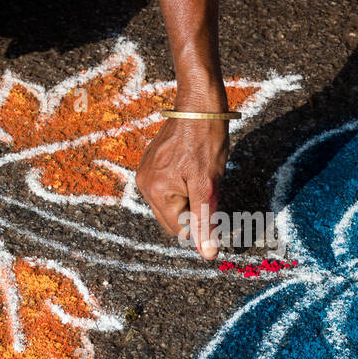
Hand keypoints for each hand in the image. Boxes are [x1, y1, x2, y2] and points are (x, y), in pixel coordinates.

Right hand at [135, 118, 228, 260]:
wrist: (199, 104)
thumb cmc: (206, 141)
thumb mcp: (209, 186)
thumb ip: (205, 222)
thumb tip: (207, 254)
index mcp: (156, 192)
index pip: (180, 230)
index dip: (200, 221)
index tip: (212, 200)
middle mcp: (145, 183)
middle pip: (173, 217)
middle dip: (193, 207)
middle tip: (207, 184)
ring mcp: (147, 171)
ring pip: (172, 202)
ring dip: (190, 195)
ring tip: (199, 172)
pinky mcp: (152, 161)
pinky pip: (168, 185)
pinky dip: (184, 183)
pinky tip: (193, 166)